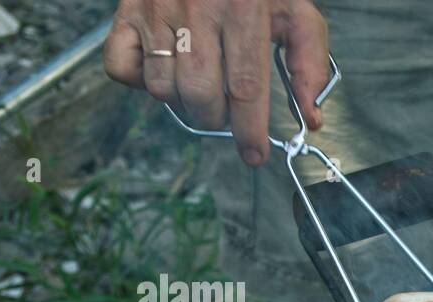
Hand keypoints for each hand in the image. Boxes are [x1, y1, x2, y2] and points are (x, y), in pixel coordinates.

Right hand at [103, 0, 329, 165]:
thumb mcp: (293, 10)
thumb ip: (309, 62)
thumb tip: (311, 117)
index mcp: (243, 9)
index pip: (245, 87)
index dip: (249, 130)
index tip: (255, 155)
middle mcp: (196, 9)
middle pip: (200, 94)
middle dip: (217, 118)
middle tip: (226, 111)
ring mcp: (155, 9)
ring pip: (162, 87)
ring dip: (183, 102)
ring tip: (201, 86)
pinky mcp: (127, 10)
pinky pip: (121, 67)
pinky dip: (140, 82)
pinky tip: (165, 69)